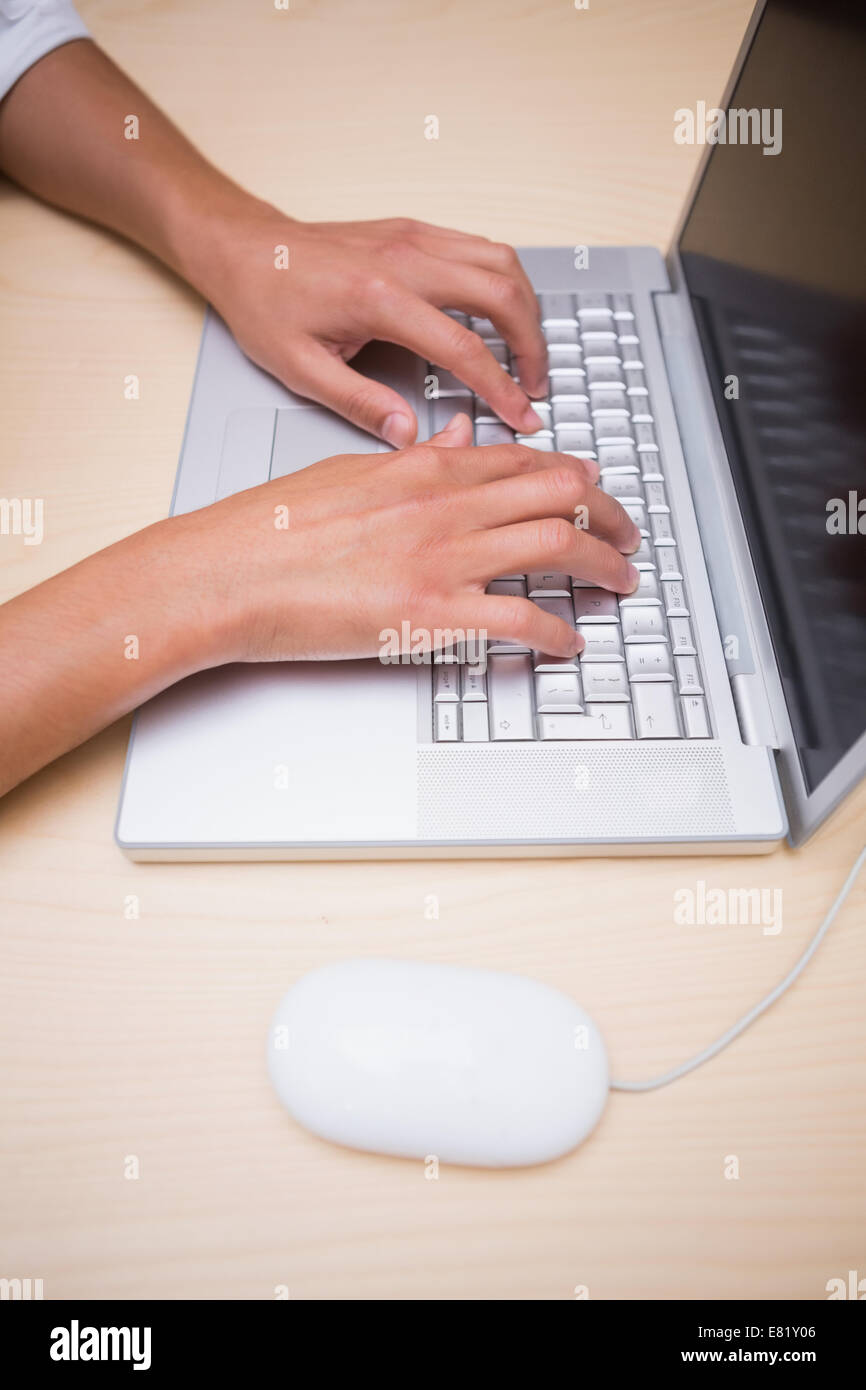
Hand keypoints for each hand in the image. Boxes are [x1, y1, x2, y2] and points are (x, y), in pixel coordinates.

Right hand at [180, 414, 640, 664]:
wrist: (229, 572)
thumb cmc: (274, 527)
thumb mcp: (351, 472)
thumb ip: (415, 456)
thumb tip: (455, 438)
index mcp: (427, 467)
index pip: (527, 460)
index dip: (577, 479)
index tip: (595, 494)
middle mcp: (447, 505)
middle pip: (560, 496)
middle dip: (609, 517)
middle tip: (628, 539)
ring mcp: (444, 558)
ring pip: (556, 548)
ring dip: (603, 568)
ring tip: (622, 584)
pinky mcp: (431, 614)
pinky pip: (520, 620)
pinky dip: (557, 632)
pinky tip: (570, 643)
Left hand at [192, 206, 548, 446]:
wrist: (245, 248)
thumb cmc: (266, 302)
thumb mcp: (299, 368)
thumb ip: (359, 404)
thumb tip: (407, 434)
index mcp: (378, 297)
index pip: (463, 347)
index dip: (502, 388)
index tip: (522, 416)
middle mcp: (404, 258)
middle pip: (502, 292)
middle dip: (533, 343)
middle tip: (536, 385)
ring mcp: (413, 237)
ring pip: (501, 261)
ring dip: (526, 308)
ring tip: (528, 352)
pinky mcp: (414, 230)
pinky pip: (479, 248)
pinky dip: (503, 281)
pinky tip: (501, 314)